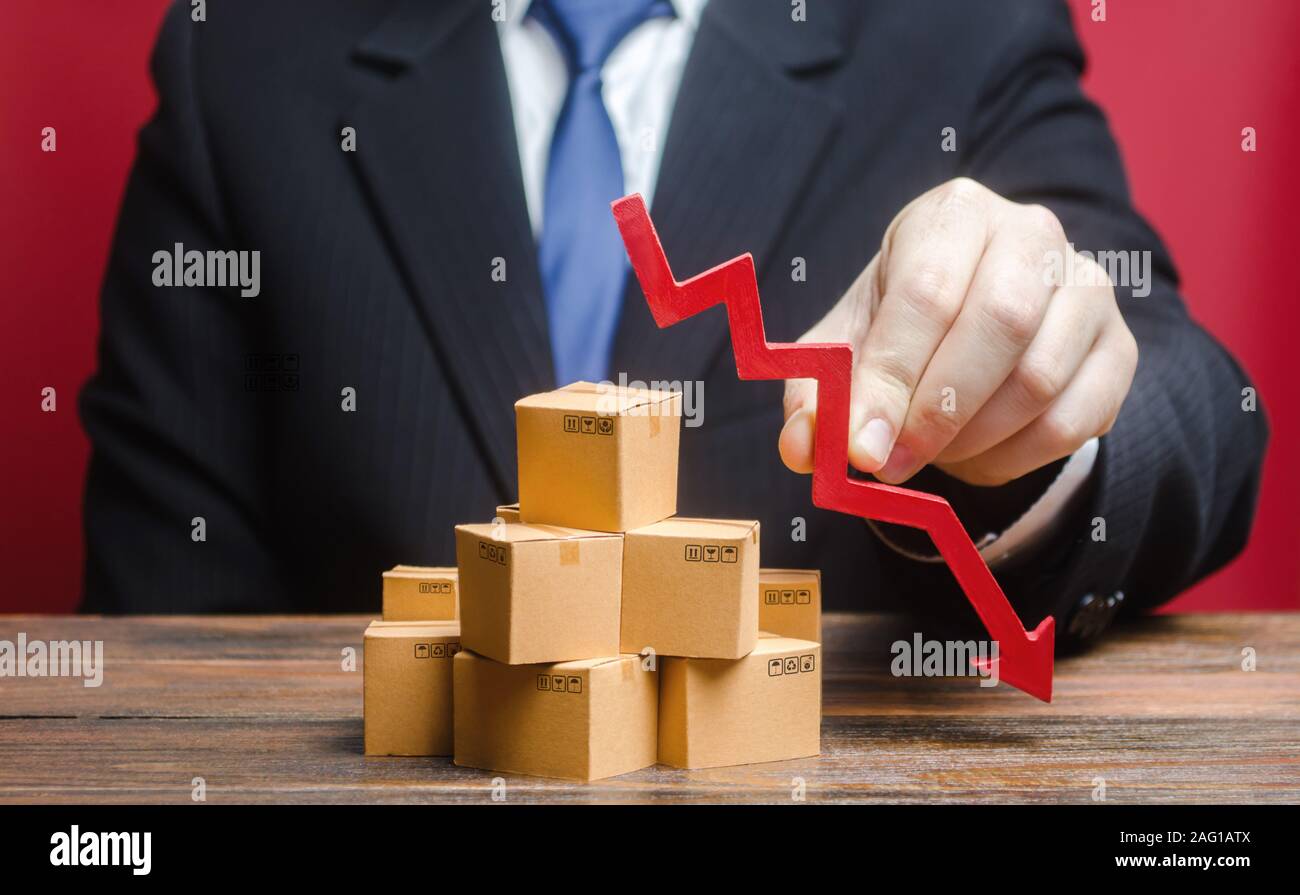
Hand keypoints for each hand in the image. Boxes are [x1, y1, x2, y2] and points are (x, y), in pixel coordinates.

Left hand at [780, 178, 1136, 486]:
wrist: (975, 327)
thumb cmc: (902, 327)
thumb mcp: (845, 347)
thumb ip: (815, 393)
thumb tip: (802, 447)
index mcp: (953, 215)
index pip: (928, 291)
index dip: (892, 377)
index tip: (861, 446)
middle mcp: (1032, 234)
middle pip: (1000, 324)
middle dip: (936, 411)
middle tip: (891, 463)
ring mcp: (1088, 289)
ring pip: (1039, 380)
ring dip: (972, 438)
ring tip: (928, 453)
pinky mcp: (1119, 349)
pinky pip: (1075, 420)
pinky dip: (1016, 457)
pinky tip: (977, 455)